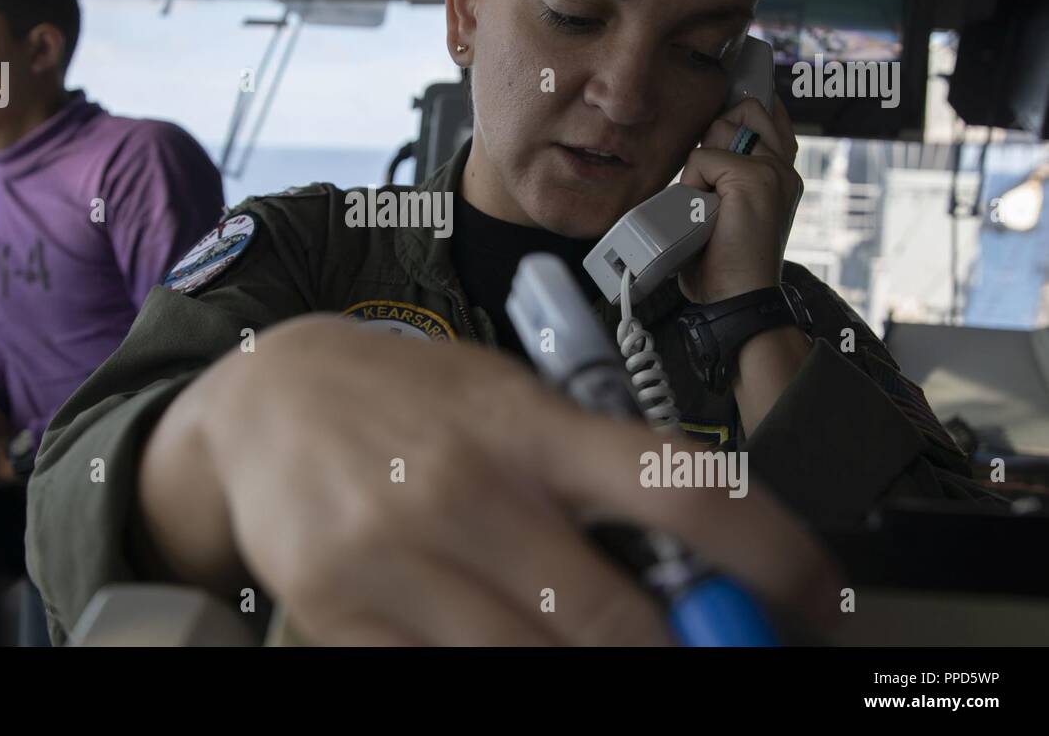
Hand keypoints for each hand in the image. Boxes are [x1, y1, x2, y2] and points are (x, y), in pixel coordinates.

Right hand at [140, 316, 840, 644]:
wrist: (264, 402)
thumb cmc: (401, 397)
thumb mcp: (505, 396)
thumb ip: (589, 462)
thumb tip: (691, 551)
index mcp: (524, 423)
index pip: (680, 485)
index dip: (771, 551)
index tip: (814, 593)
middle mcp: (467, 488)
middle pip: (617, 616)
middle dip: (680, 651)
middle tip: (707, 648)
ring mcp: (398, 558)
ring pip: (536, 665)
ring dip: (592, 672)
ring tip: (601, 644)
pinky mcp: (342, 614)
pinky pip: (444, 682)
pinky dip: (496, 675)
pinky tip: (507, 646)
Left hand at [677, 94, 802, 304]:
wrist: (739, 299)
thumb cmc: (724, 263)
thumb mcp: (726, 210)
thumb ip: (724, 177)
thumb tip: (700, 150)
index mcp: (782, 173)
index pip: (770, 114)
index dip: (747, 106)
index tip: (734, 95)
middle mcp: (783, 167)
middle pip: (743, 110)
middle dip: (714, 137)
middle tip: (708, 184)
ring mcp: (773, 170)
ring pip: (722, 128)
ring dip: (701, 164)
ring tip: (706, 203)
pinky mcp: (755, 178)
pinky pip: (703, 158)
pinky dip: (692, 185)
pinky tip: (704, 213)